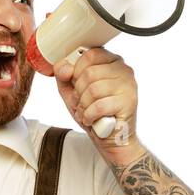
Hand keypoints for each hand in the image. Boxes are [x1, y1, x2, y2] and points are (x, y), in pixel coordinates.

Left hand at [50, 30, 141, 163]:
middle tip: (82, 103)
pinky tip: (92, 120)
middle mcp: (123, 69)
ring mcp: (128, 85)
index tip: (77, 84)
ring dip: (83, 106)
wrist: (111, 139)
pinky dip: (89, 116)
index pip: (89, 55)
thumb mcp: (72, 91)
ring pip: (93, 89)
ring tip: (87, 112)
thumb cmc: (94, 113)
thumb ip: (64, 75)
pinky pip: (99, 106)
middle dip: (78, 93)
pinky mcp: (129, 102)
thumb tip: (65, 67)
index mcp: (111, 61)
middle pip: (89, 73)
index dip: (76, 71)